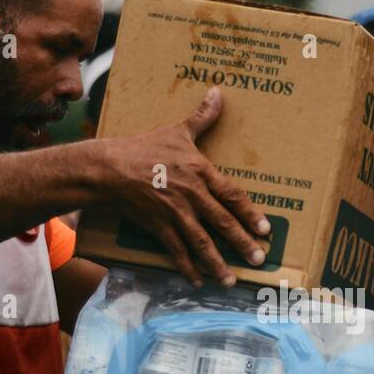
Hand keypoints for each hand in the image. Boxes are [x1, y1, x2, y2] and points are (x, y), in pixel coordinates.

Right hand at [94, 87, 270, 286]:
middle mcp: (191, 195)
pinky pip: (175, 250)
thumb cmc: (145, 148)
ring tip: (231, 281)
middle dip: (243, 243)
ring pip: (201, 242)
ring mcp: (174, 212)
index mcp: (200, 172)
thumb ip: (202, 117)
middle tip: (259, 259)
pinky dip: (186, 267)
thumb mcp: (177, 131)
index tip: (265, 229)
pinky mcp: (157, 226)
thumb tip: (218, 92)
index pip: (232, 196)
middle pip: (222, 223)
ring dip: (217, 264)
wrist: (108, 167)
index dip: (250, 214)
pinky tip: (197, 281)